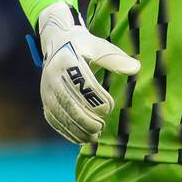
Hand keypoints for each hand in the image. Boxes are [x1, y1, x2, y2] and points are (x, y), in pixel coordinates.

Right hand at [35, 2, 139, 144]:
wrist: (57, 43)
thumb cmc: (83, 46)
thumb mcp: (99, 46)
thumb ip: (115, 58)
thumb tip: (136, 68)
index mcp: (67, 60)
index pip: (82, 83)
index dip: (96, 98)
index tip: (110, 108)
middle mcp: (53, 76)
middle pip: (69, 103)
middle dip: (85, 120)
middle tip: (101, 127)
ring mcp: (47, 90)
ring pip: (60, 114)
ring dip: (77, 129)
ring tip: (94, 137)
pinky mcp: (45, 100)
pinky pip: (53, 119)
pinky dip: (67, 131)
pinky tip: (81, 138)